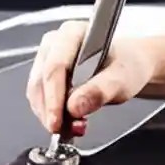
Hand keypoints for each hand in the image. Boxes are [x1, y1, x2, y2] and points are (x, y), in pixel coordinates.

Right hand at [26, 20, 155, 134]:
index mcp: (74, 34)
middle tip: (62, 131)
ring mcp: (47, 58)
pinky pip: (39, 97)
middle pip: (41, 79)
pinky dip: (49, 114)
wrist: (128, 66)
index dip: (54, 97)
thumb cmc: (126, 66)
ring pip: (37, 91)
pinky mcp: (44, 74)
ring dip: (48, 115)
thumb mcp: (122, 78)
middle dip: (50, 110)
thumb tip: (74, 107)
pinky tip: (65, 123)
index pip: (55, 66)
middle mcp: (55, 43)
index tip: (57, 121)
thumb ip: (100, 91)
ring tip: (69, 129)